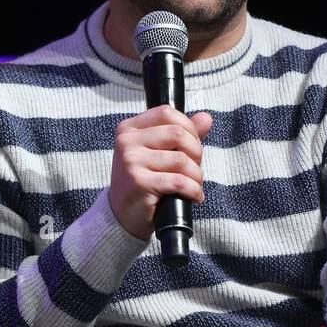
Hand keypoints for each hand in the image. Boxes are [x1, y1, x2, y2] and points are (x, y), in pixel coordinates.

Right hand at [108, 104, 212, 239]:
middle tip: (194, 168)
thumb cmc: (142, 181)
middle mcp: (127, 142)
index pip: (166, 112)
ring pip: (181, 160)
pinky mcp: (140, 183)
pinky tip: (193, 196)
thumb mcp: (157, 152)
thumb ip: (181, 133)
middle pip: (177, 134)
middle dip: (196, 152)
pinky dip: (194, 190)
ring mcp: (131, 162)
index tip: (191, 146)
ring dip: (196, 175)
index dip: (188, 127)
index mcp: (129, 129)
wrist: (121, 214)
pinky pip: (179, 181)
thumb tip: (206, 118)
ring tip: (193, 185)